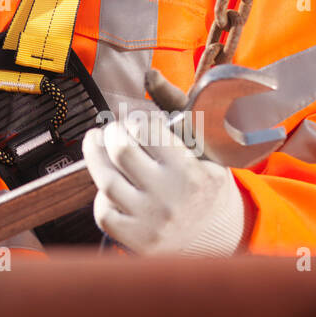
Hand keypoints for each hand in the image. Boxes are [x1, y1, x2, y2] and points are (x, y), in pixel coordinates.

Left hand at [81, 69, 250, 255]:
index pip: (145, 130)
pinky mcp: (137, 241)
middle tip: (112, 130)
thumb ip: (176, 108)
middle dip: (110, 132)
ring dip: (95, 155)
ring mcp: (150, 222)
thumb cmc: (207, 182)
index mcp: (190, 171)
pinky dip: (101, 196)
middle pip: (120, 150)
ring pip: (105, 180)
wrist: (220, 237)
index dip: (135, 121)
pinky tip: (108, 184)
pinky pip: (103, 213)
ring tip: (97, 143)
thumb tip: (150, 75)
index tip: (137, 124)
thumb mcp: (206, 145)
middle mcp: (169, 197)